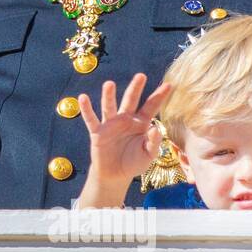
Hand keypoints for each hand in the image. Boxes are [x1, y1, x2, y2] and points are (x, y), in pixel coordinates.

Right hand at [77, 73, 172, 187]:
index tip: (169, 85)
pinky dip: (86, 109)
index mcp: (140, 123)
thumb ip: (153, 142)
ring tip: (109, 84)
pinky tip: (83, 98)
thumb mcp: (148, 155)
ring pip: (109, 106)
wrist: (115, 175)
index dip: (159, 96)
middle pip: (130, 100)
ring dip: (109, 95)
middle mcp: (125, 119)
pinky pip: (91, 119)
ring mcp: (110, 124)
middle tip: (141, 76)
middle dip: (135, 88)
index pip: (151, 107)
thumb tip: (156, 128)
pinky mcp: (97, 132)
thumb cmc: (134, 163)